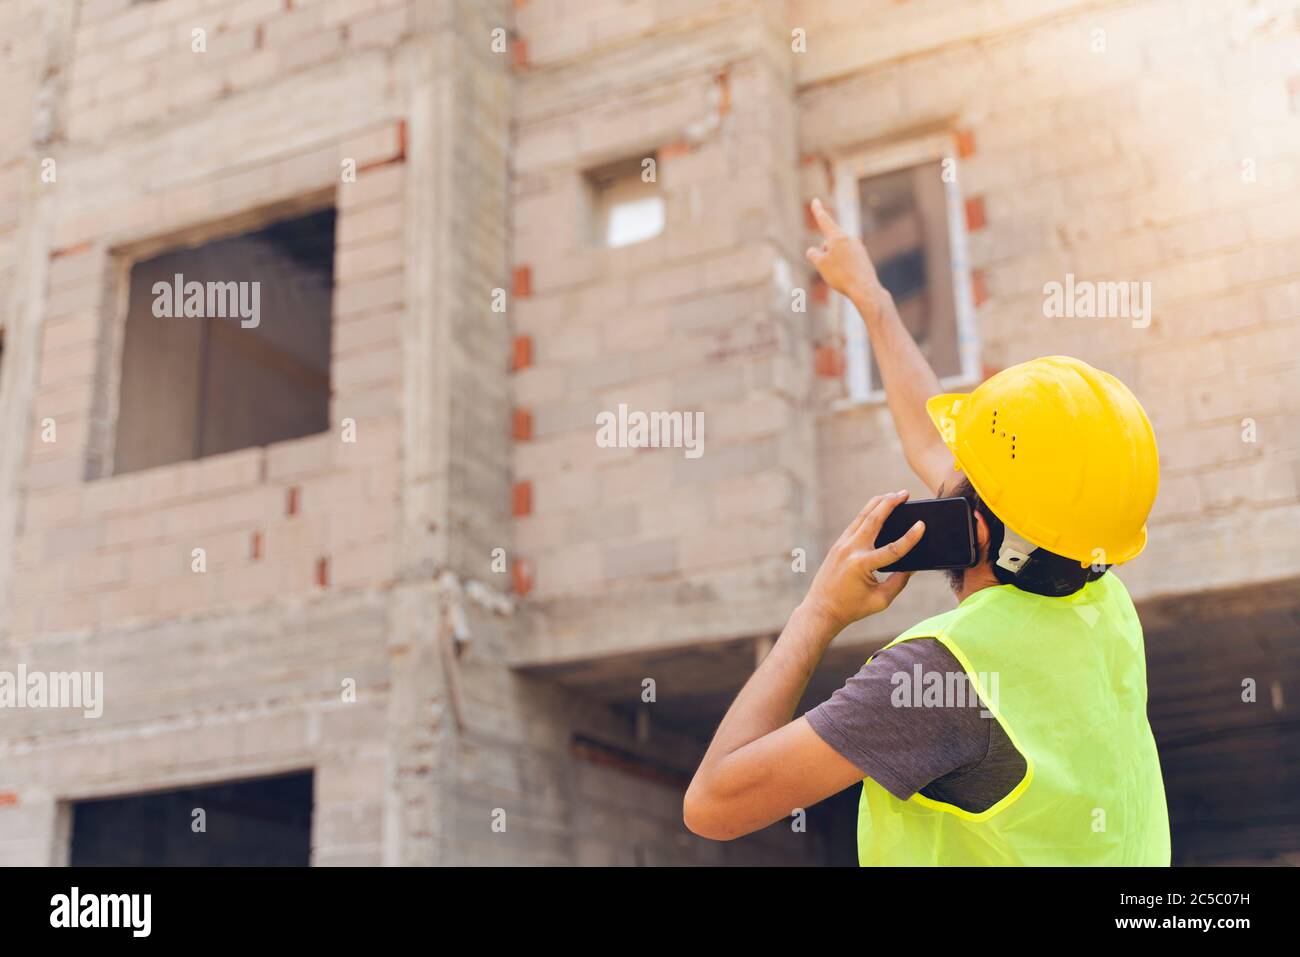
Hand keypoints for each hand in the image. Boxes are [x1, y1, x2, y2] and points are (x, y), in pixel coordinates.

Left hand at [801, 491, 925, 630]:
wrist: (821, 608)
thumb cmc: (852, 608)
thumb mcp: (881, 599)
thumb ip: (899, 581)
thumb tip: (914, 565)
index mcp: (862, 565)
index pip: (892, 549)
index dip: (910, 537)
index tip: (922, 525)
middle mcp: (851, 550)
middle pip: (874, 520)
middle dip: (890, 503)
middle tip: (905, 493)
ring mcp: (842, 544)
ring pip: (862, 516)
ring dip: (878, 503)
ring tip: (894, 495)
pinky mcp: (838, 544)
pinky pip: (856, 523)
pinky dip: (868, 512)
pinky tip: (878, 507)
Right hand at [805, 198, 884, 305]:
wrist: (864, 289)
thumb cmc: (840, 275)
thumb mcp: (820, 264)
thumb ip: (813, 254)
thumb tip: (814, 250)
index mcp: (838, 237)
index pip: (825, 221)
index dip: (818, 211)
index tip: (815, 201)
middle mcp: (850, 239)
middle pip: (830, 242)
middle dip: (824, 252)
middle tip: (828, 269)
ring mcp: (858, 248)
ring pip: (839, 252)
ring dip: (833, 261)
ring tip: (839, 275)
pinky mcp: (863, 257)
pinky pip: (848, 259)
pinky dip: (843, 267)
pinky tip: (847, 278)